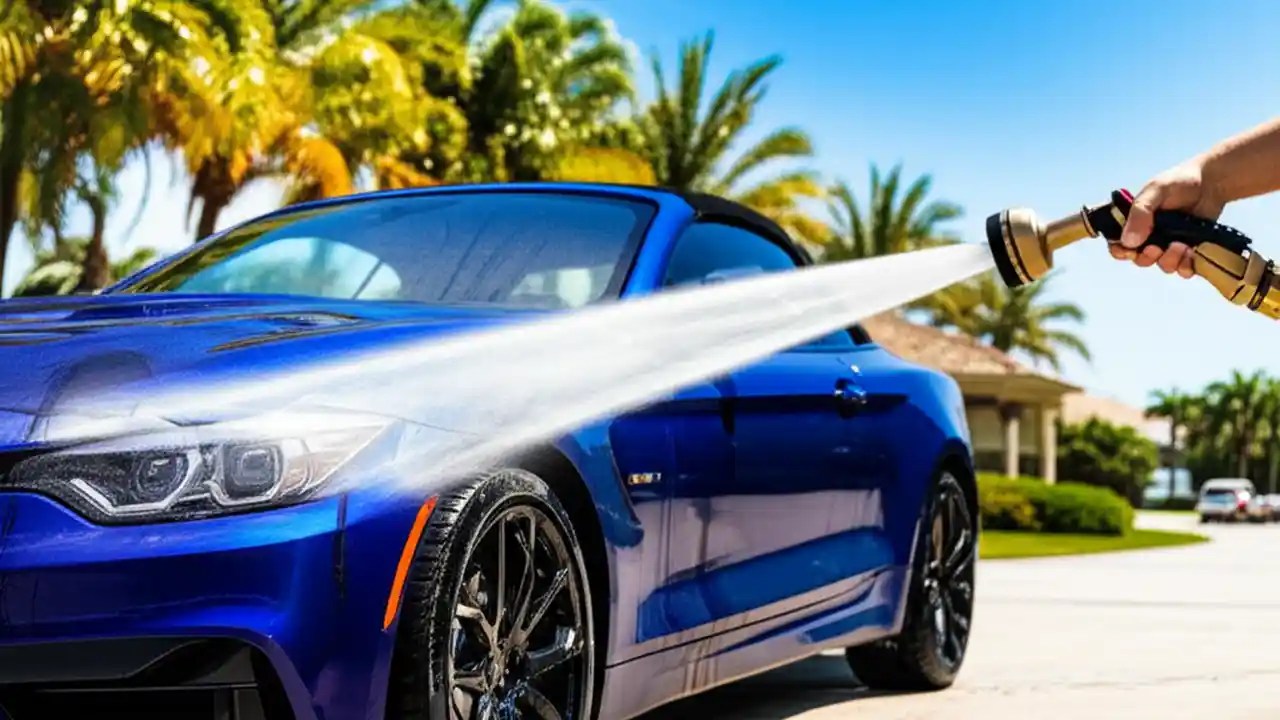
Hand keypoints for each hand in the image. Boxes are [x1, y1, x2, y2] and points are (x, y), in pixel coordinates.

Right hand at [1111, 160, 1225, 277]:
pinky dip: (1186, 266)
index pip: (1119, 245)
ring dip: (1170, 260)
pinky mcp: (1189, 250)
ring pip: (1163, 265)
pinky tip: (1191, 253)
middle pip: (1140, 259)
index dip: (1121, 252)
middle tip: (1158, 247)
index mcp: (1135, 222)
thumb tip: (1128, 242)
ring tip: (1182, 245)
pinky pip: (1184, 268)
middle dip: (1148, 257)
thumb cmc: (1180, 181)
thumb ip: (1140, 213)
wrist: (1212, 182)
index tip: (1130, 251)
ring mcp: (1170, 244)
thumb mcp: (1156, 190)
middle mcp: (1150, 236)